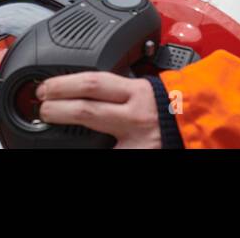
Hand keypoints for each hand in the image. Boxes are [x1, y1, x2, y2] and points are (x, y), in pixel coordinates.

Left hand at [35, 72, 161, 147]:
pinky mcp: (138, 157)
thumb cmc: (168, 106)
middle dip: (58, 108)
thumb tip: (78, 87)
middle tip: (42, 108)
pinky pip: (109, 155)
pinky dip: (89, 150)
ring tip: (52, 126)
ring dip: (68, 137)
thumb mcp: (141, 90)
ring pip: (95, 140)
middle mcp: (134, 117)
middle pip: (87, 109)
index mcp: (134, 92)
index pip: (92, 84)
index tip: (45, 89)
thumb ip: (115, 90)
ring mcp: (135, 142)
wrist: (197, 125)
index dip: (63, 86)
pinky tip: (76, 148)